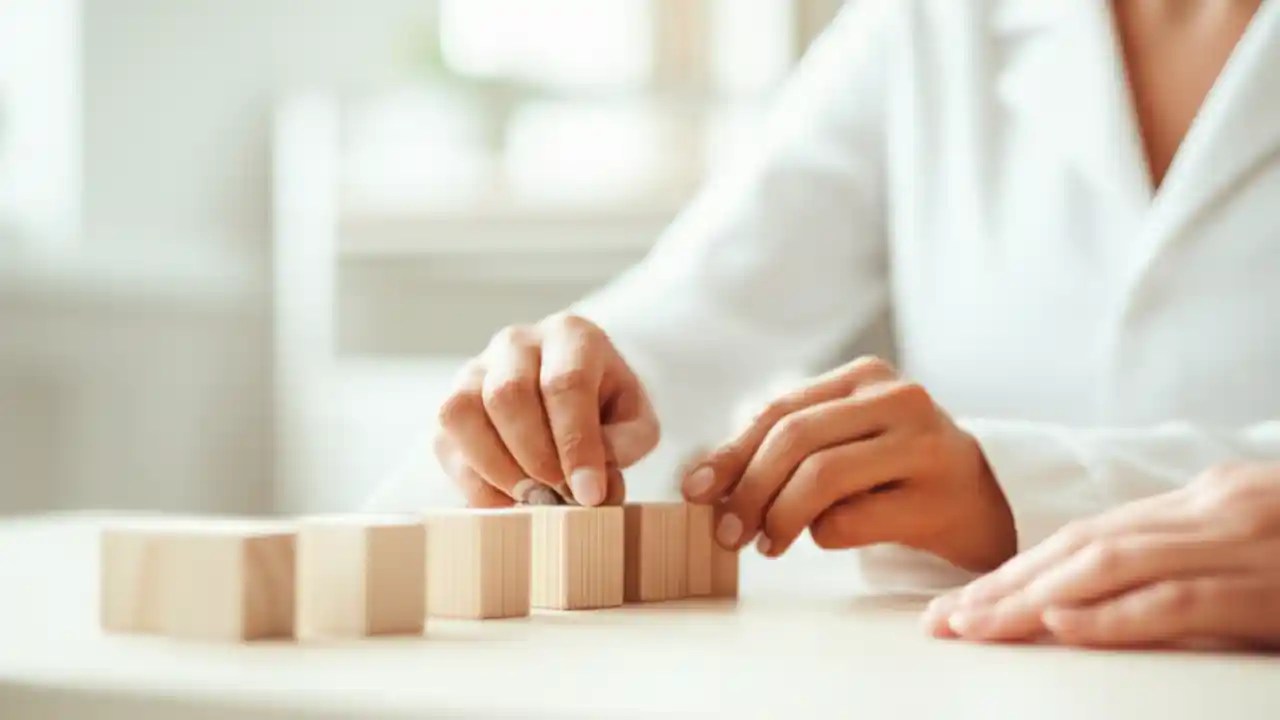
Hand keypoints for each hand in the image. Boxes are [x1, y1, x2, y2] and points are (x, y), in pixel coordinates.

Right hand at [434, 313, 658, 507]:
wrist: (569, 391)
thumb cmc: (604, 404)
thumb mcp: (633, 417)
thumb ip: (626, 443)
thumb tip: (593, 482)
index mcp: (570, 335)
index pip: (566, 383)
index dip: (576, 444)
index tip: (589, 494)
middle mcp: (516, 342)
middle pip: (509, 395)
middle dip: (535, 458)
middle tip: (561, 497)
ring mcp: (475, 369)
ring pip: (464, 414)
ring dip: (499, 469)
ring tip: (534, 500)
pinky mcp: (450, 404)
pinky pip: (447, 442)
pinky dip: (475, 482)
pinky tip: (508, 501)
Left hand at [680, 357, 1015, 572]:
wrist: (984, 503)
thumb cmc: (896, 472)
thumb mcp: (845, 440)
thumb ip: (785, 447)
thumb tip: (704, 482)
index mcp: (866, 376)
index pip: (779, 411)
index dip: (730, 453)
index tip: (694, 491)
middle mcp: (899, 398)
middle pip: (795, 439)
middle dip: (747, 490)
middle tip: (727, 533)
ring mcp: (925, 445)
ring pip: (822, 476)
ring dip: (779, 517)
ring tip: (766, 545)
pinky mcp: (940, 498)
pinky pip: (854, 519)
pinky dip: (824, 534)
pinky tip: (825, 537)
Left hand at [923, 463, 1279, 649]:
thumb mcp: (1251, 544)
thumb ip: (1184, 561)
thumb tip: (1095, 601)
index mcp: (1203, 501)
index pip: (1090, 534)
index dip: (1020, 568)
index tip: (964, 602)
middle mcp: (1210, 510)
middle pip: (1084, 545)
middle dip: (1006, 585)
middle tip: (945, 621)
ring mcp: (1239, 542)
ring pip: (1111, 564)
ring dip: (1034, 598)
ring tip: (976, 625)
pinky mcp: (1267, 585)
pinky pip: (1178, 598)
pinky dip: (1115, 611)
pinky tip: (1063, 624)